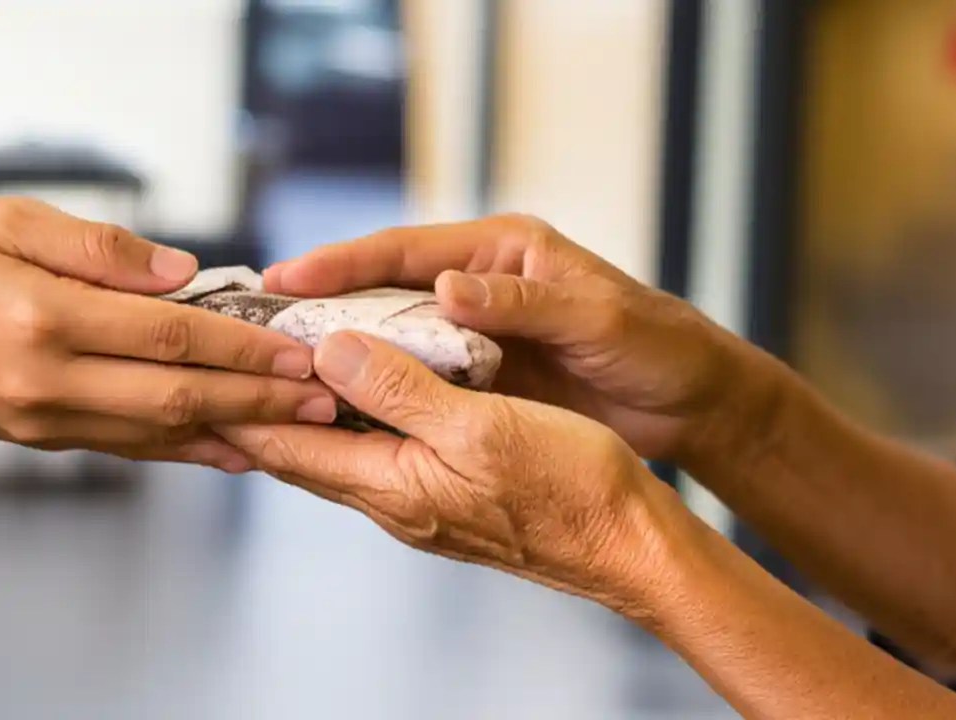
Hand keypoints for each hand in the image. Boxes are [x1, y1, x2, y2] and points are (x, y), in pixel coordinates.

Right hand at [0, 198, 336, 469]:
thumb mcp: (5, 221)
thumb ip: (102, 249)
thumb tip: (188, 272)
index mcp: (46, 318)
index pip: (170, 338)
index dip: (243, 348)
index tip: (300, 350)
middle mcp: (50, 380)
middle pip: (178, 396)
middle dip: (259, 398)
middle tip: (325, 397)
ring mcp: (45, 419)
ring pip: (159, 432)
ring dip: (234, 430)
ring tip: (298, 428)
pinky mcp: (40, 437)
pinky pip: (127, 446)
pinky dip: (183, 449)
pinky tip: (228, 451)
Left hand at [219, 332, 678, 610]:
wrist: (631, 544)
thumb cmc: (569, 486)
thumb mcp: (481, 425)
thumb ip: (400, 392)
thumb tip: (328, 352)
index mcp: (393, 487)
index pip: (289, 444)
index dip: (245, 400)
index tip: (211, 355)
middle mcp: (396, 502)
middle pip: (303, 453)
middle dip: (261, 405)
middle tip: (228, 356)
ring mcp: (422, 504)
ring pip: (340, 453)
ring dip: (307, 410)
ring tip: (278, 365)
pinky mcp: (450, 498)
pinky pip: (379, 454)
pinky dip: (354, 419)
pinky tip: (358, 395)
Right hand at [263, 214, 772, 461]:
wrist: (692, 399)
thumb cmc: (656, 343)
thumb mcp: (597, 316)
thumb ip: (524, 302)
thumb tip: (444, 285)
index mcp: (502, 253)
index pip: (405, 251)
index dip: (343, 263)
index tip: (287, 278)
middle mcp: (479, 289)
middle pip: (384, 293)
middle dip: (326, 309)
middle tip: (263, 331)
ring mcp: (477, 338)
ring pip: (395, 343)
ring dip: (347, 358)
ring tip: (286, 378)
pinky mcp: (484, 381)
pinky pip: (421, 385)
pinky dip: (384, 396)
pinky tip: (345, 415)